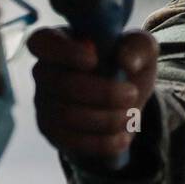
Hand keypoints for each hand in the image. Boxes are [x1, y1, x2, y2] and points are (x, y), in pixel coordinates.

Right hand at [28, 26, 157, 161]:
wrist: (126, 102)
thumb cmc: (127, 65)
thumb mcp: (142, 50)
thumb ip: (139, 46)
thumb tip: (125, 61)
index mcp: (60, 42)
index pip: (41, 42)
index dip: (64, 52)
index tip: (94, 60)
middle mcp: (44, 71)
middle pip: (61, 85)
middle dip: (103, 93)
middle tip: (132, 93)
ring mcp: (44, 103)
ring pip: (67, 115)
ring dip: (106, 119)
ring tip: (130, 115)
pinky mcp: (52, 131)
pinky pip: (71, 141)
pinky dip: (103, 142)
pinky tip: (124, 136)